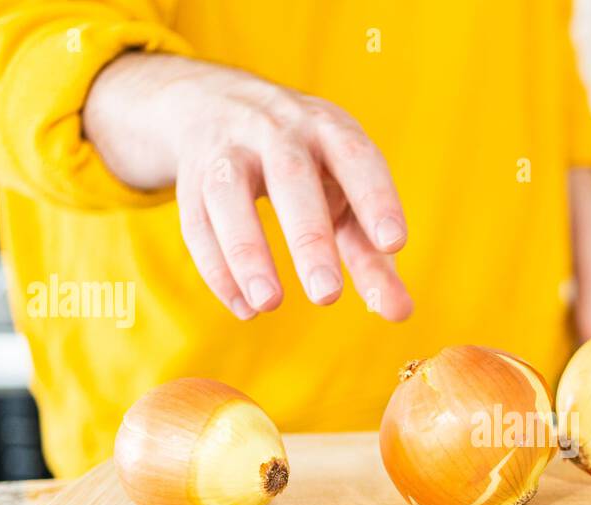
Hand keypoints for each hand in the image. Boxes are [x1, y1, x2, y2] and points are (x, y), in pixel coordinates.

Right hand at [84, 54, 411, 320]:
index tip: (394, 244)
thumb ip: (373, 256)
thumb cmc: (307, 167)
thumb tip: (400, 313)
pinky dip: (218, 269)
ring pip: (229, 197)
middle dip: (309, 238)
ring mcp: (228, 151)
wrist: (218, 105)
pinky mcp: (191, 178)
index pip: (357, 158)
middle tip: (327, 295)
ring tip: (270, 304)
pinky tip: (244, 308)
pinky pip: (197, 223)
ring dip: (247, 252)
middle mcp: (277, 131)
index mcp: (329, 130)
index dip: (377, 199)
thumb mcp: (346, 195)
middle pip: (292, 179)